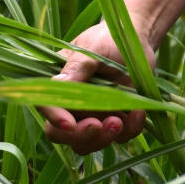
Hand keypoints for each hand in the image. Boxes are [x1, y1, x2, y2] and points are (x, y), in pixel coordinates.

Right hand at [41, 24, 149, 152]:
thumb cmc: (108, 39)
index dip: (54, 118)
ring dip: (104, 138)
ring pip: (88, 144)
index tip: (69, 124)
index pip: (46, 105)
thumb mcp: (92, 49)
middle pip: (62, 135)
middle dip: (80, 136)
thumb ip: (77, 67)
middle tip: (99, 125)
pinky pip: (119, 138)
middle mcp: (70, 105)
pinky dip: (130, 129)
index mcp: (58, 84)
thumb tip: (58, 83)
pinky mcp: (114, 121)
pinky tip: (138, 112)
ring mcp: (91, 116)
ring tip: (121, 120)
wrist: (135, 42)